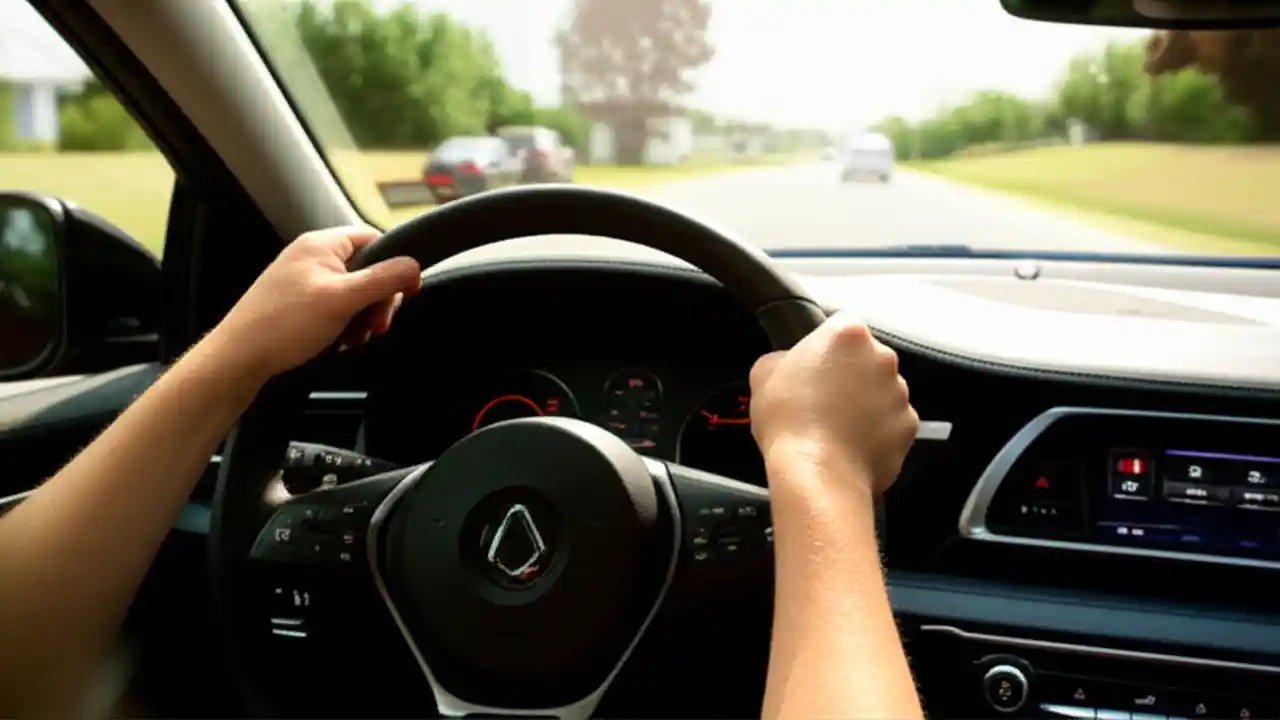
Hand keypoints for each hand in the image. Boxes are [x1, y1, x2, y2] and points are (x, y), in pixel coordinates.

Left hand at [210, 225, 420, 380]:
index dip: (394, 265)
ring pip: (355, 293)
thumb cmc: (283, 324)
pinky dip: (346, 325)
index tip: (405, 292)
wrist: (240, 357)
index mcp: (322, 245)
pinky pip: (338, 308)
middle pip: (368, 270)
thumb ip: (383, 280)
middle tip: (376, 325)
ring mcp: (306, 280)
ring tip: (354, 338)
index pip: (374, 239)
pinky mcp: (301, 303)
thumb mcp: (343, 299)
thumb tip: (415, 267)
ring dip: (363, 318)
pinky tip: (341, 342)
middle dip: (378, 301)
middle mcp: (314, 257)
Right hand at [749, 312, 917, 496]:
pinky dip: (877, 431)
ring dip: (864, 402)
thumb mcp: (764, 374)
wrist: (816, 473)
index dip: (826, 344)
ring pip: (881, 391)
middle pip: (866, 357)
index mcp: (848, 335)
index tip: (814, 363)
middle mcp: (882, 357)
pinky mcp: (909, 426)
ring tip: (835, 426)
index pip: (841, 323)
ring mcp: (900, 393)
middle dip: (849, 373)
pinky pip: (891, 422)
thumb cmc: (789, 420)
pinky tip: (851, 444)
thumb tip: (789, 363)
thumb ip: (783, 357)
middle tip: (821, 398)